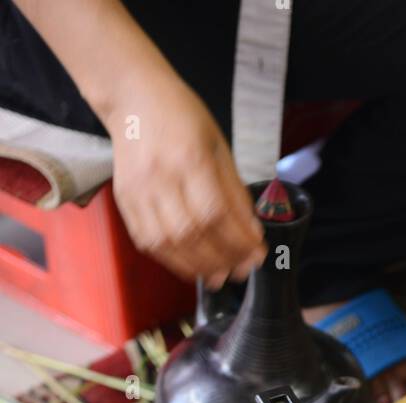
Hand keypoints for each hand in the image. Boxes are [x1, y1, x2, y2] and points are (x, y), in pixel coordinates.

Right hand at [107, 71, 264, 287]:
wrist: (132, 98)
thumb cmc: (181, 118)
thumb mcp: (218, 145)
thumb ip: (234, 191)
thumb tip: (252, 234)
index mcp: (189, 157)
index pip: (216, 213)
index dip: (239, 240)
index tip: (257, 254)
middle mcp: (160, 177)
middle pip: (192, 233)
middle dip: (222, 259)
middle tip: (242, 271)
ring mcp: (138, 191)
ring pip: (168, 244)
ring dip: (197, 267)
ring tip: (219, 276)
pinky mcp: (124, 201)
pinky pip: (147, 242)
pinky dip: (172, 261)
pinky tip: (191, 266)